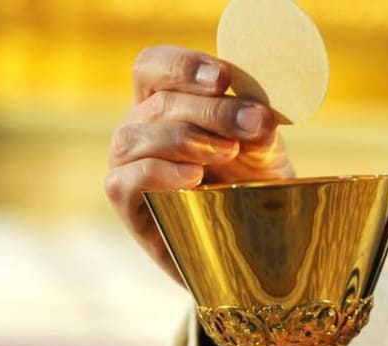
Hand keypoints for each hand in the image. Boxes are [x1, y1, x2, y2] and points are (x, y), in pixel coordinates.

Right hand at [104, 45, 294, 278]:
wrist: (250, 238)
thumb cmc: (250, 179)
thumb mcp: (261, 146)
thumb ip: (257, 126)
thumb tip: (258, 117)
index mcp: (164, 99)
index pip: (154, 65)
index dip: (183, 66)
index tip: (222, 79)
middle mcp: (139, 126)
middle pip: (158, 102)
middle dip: (210, 111)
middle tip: (251, 125)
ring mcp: (127, 162)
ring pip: (136, 136)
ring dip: (185, 139)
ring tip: (227, 152)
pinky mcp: (125, 201)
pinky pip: (127, 179)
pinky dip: (161, 173)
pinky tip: (195, 178)